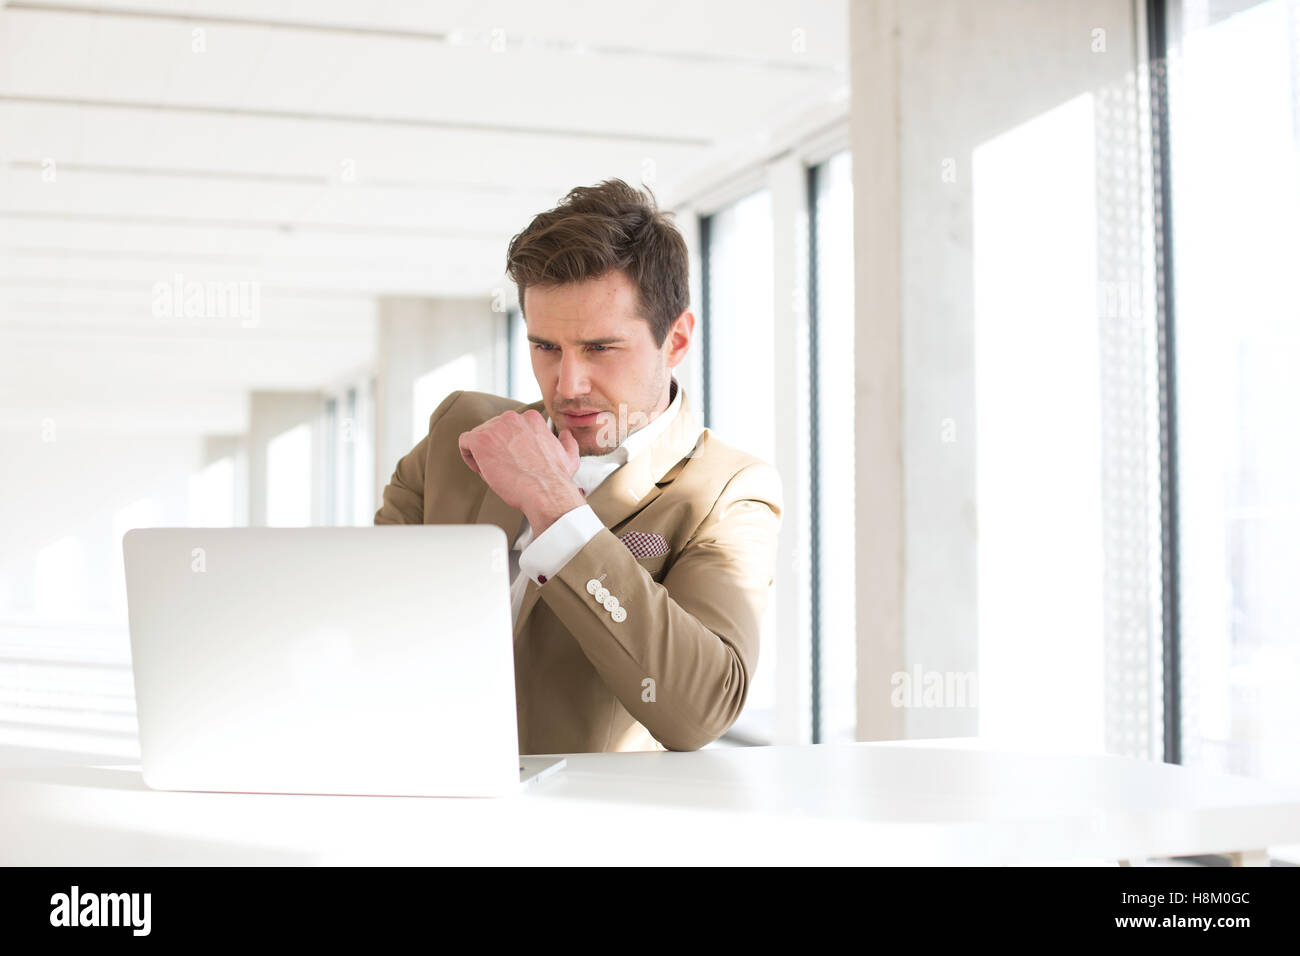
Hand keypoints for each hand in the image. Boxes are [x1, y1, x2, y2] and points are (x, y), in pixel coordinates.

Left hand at [459, 409, 585, 533]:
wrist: (545, 491)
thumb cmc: (556, 477)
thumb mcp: (569, 454)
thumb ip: (567, 441)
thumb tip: (565, 435)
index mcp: (530, 419)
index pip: (509, 426)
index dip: (507, 444)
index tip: (511, 458)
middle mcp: (512, 418)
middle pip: (492, 430)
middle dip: (494, 448)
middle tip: (502, 467)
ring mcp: (495, 427)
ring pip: (478, 437)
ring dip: (483, 454)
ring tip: (494, 471)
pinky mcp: (480, 440)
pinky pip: (465, 442)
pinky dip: (469, 456)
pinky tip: (482, 469)